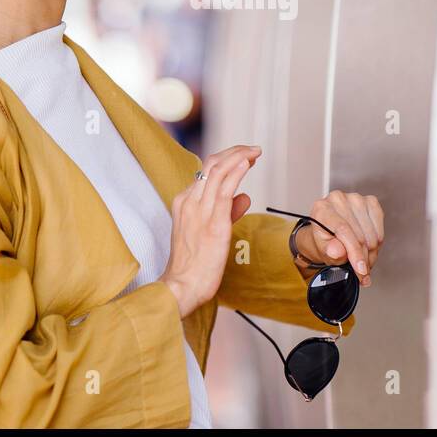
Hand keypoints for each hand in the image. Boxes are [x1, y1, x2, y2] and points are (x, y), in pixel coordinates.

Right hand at [159, 144, 259, 317]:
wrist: (181, 286)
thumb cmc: (193, 264)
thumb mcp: (209, 231)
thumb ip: (228, 211)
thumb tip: (244, 197)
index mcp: (185, 202)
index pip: (207, 171)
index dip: (228, 160)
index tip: (245, 157)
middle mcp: (190, 201)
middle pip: (212, 164)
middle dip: (235, 151)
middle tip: (253, 149)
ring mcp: (200, 210)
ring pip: (219, 170)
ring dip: (239, 156)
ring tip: (255, 151)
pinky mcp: (213, 221)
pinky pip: (225, 188)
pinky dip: (237, 171)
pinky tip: (247, 162)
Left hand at [296, 191, 383, 286]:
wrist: (330, 234)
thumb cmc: (326, 241)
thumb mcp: (324, 250)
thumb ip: (330, 251)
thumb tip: (337, 250)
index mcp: (322, 209)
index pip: (344, 230)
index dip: (355, 252)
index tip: (361, 269)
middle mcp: (338, 199)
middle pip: (359, 234)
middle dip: (363, 258)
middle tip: (362, 271)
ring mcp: (355, 199)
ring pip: (372, 234)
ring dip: (371, 253)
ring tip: (364, 260)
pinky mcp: (370, 202)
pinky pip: (380, 227)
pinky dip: (378, 242)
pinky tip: (369, 247)